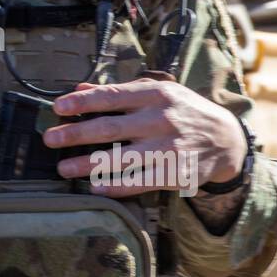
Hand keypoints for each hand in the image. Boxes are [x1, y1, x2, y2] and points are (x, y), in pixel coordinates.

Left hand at [43, 77, 247, 196]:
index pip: (110, 96)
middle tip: (50, 139)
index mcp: (154, 94)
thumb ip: (118, 91)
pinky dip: (115, 187)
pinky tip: (94, 188)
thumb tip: (78, 88)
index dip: (81, 102)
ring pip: (120, 158)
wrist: (226, 139)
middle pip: (109, 128)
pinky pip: (139, 182)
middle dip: (75, 134)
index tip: (57, 107)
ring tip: (63, 167)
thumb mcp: (157, 92)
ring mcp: (169, 147)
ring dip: (87, 164)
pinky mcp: (176, 173)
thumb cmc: (183, 111)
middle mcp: (160, 119)